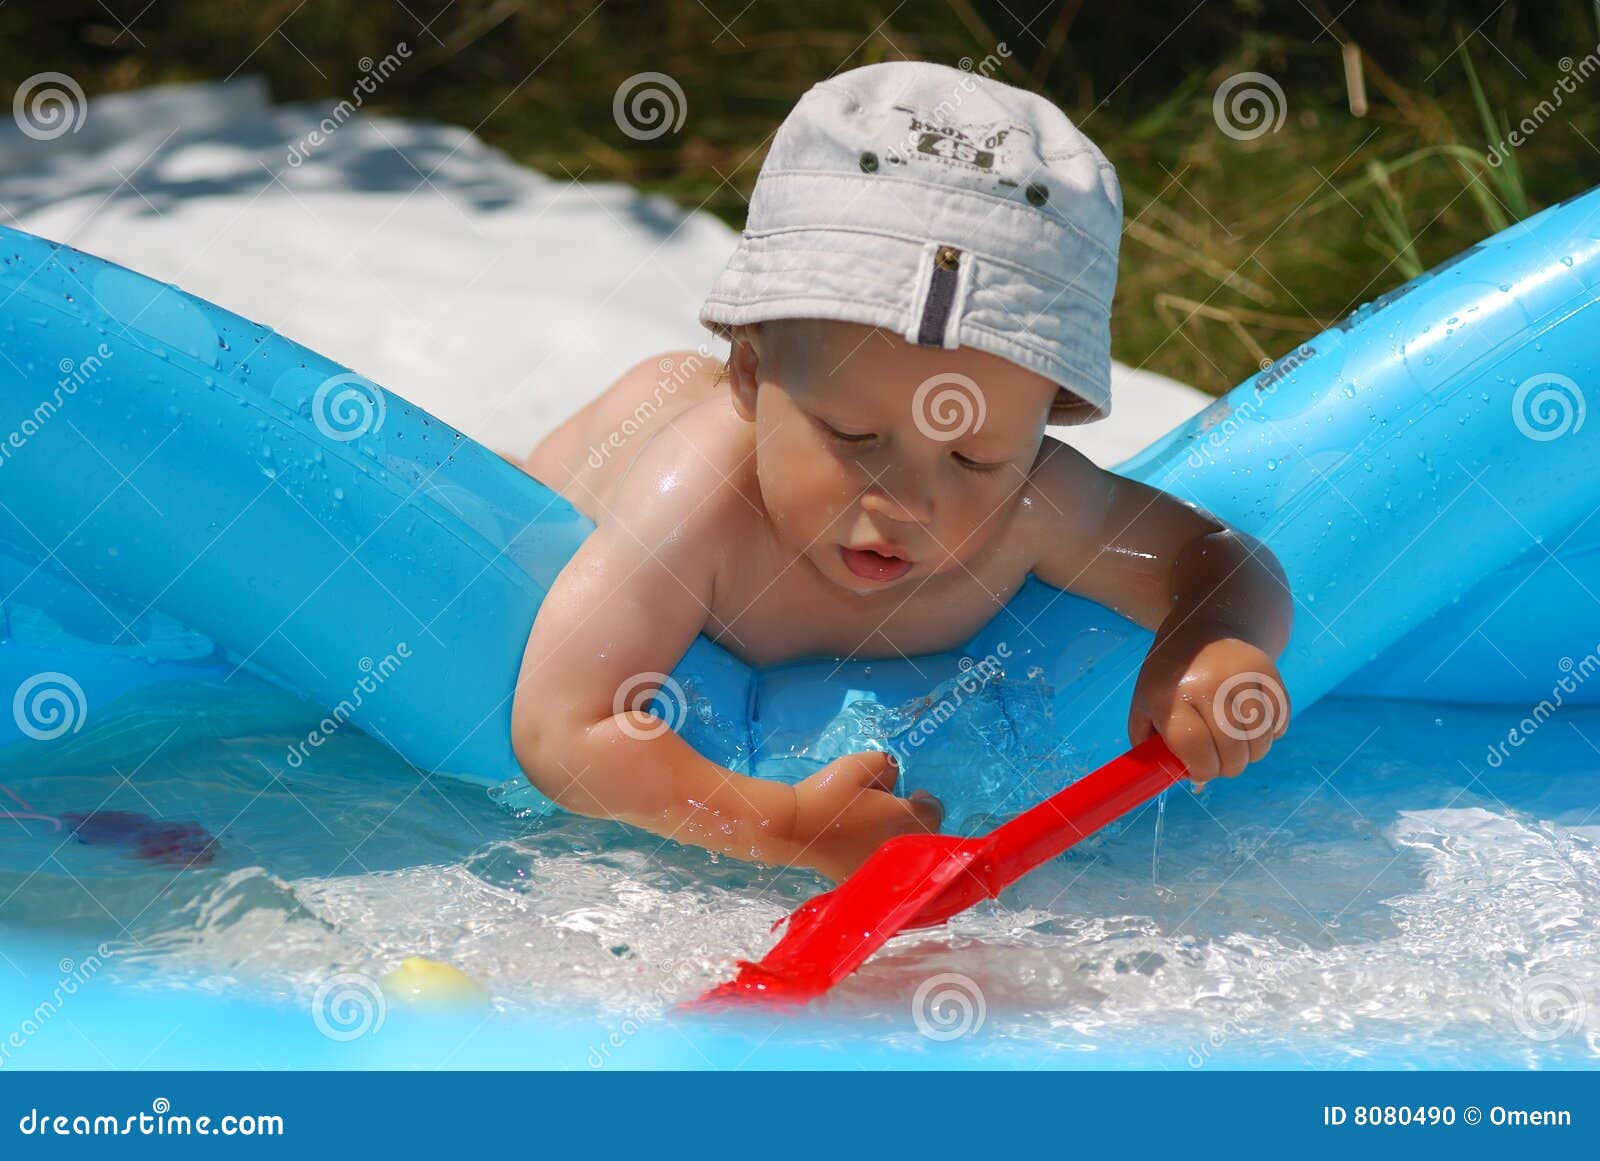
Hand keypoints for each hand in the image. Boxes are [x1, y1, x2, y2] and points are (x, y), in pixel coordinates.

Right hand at [786, 751, 943, 882]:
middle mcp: (898, 847)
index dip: (926, 802)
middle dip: (919, 823)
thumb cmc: (827, 795)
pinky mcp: (862, 877)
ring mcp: (881, 866)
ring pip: (906, 855)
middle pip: (925, 838)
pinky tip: (867, 844)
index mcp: (901, 818)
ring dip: (903, 841)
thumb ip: (885, 764)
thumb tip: (894, 776)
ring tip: (884, 828)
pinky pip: (884, 868)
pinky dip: (884, 857)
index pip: (932, 813)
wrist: (793, 828)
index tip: (915, 795)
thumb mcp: (858, 765)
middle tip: (901, 810)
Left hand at [1129, 635, 1289, 783]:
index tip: (1200, 771)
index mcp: (1172, 695)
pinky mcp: (1268, 673)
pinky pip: (1279, 721)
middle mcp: (1209, 685)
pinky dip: (1270, 734)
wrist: (1203, 628)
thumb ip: (1152, 745)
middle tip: (1220, 763)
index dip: (1201, 769)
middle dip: (1227, 768)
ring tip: (1237, 747)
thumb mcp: (1145, 706)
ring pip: (1259, 740)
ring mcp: (1242, 677)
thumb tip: (1184, 779)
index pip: (1194, 748)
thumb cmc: (1170, 677)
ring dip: (1251, 754)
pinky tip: (1254, 728)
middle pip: (1231, 750)